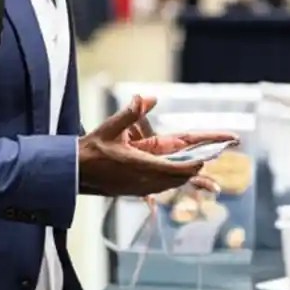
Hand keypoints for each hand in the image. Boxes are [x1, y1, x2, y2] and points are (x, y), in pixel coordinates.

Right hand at [78, 98, 236, 197]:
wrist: (73, 173)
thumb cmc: (91, 150)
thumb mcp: (110, 128)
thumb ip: (131, 112)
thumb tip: (149, 97)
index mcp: (142, 164)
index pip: (178, 167)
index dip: (197, 163)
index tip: (212, 156)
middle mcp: (144, 179)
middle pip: (180, 177)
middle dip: (199, 168)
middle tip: (216, 155)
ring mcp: (140, 188)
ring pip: (171, 184)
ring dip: (186, 176)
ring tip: (202, 166)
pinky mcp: (135, 191)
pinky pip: (160, 187)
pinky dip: (172, 180)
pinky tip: (176, 175)